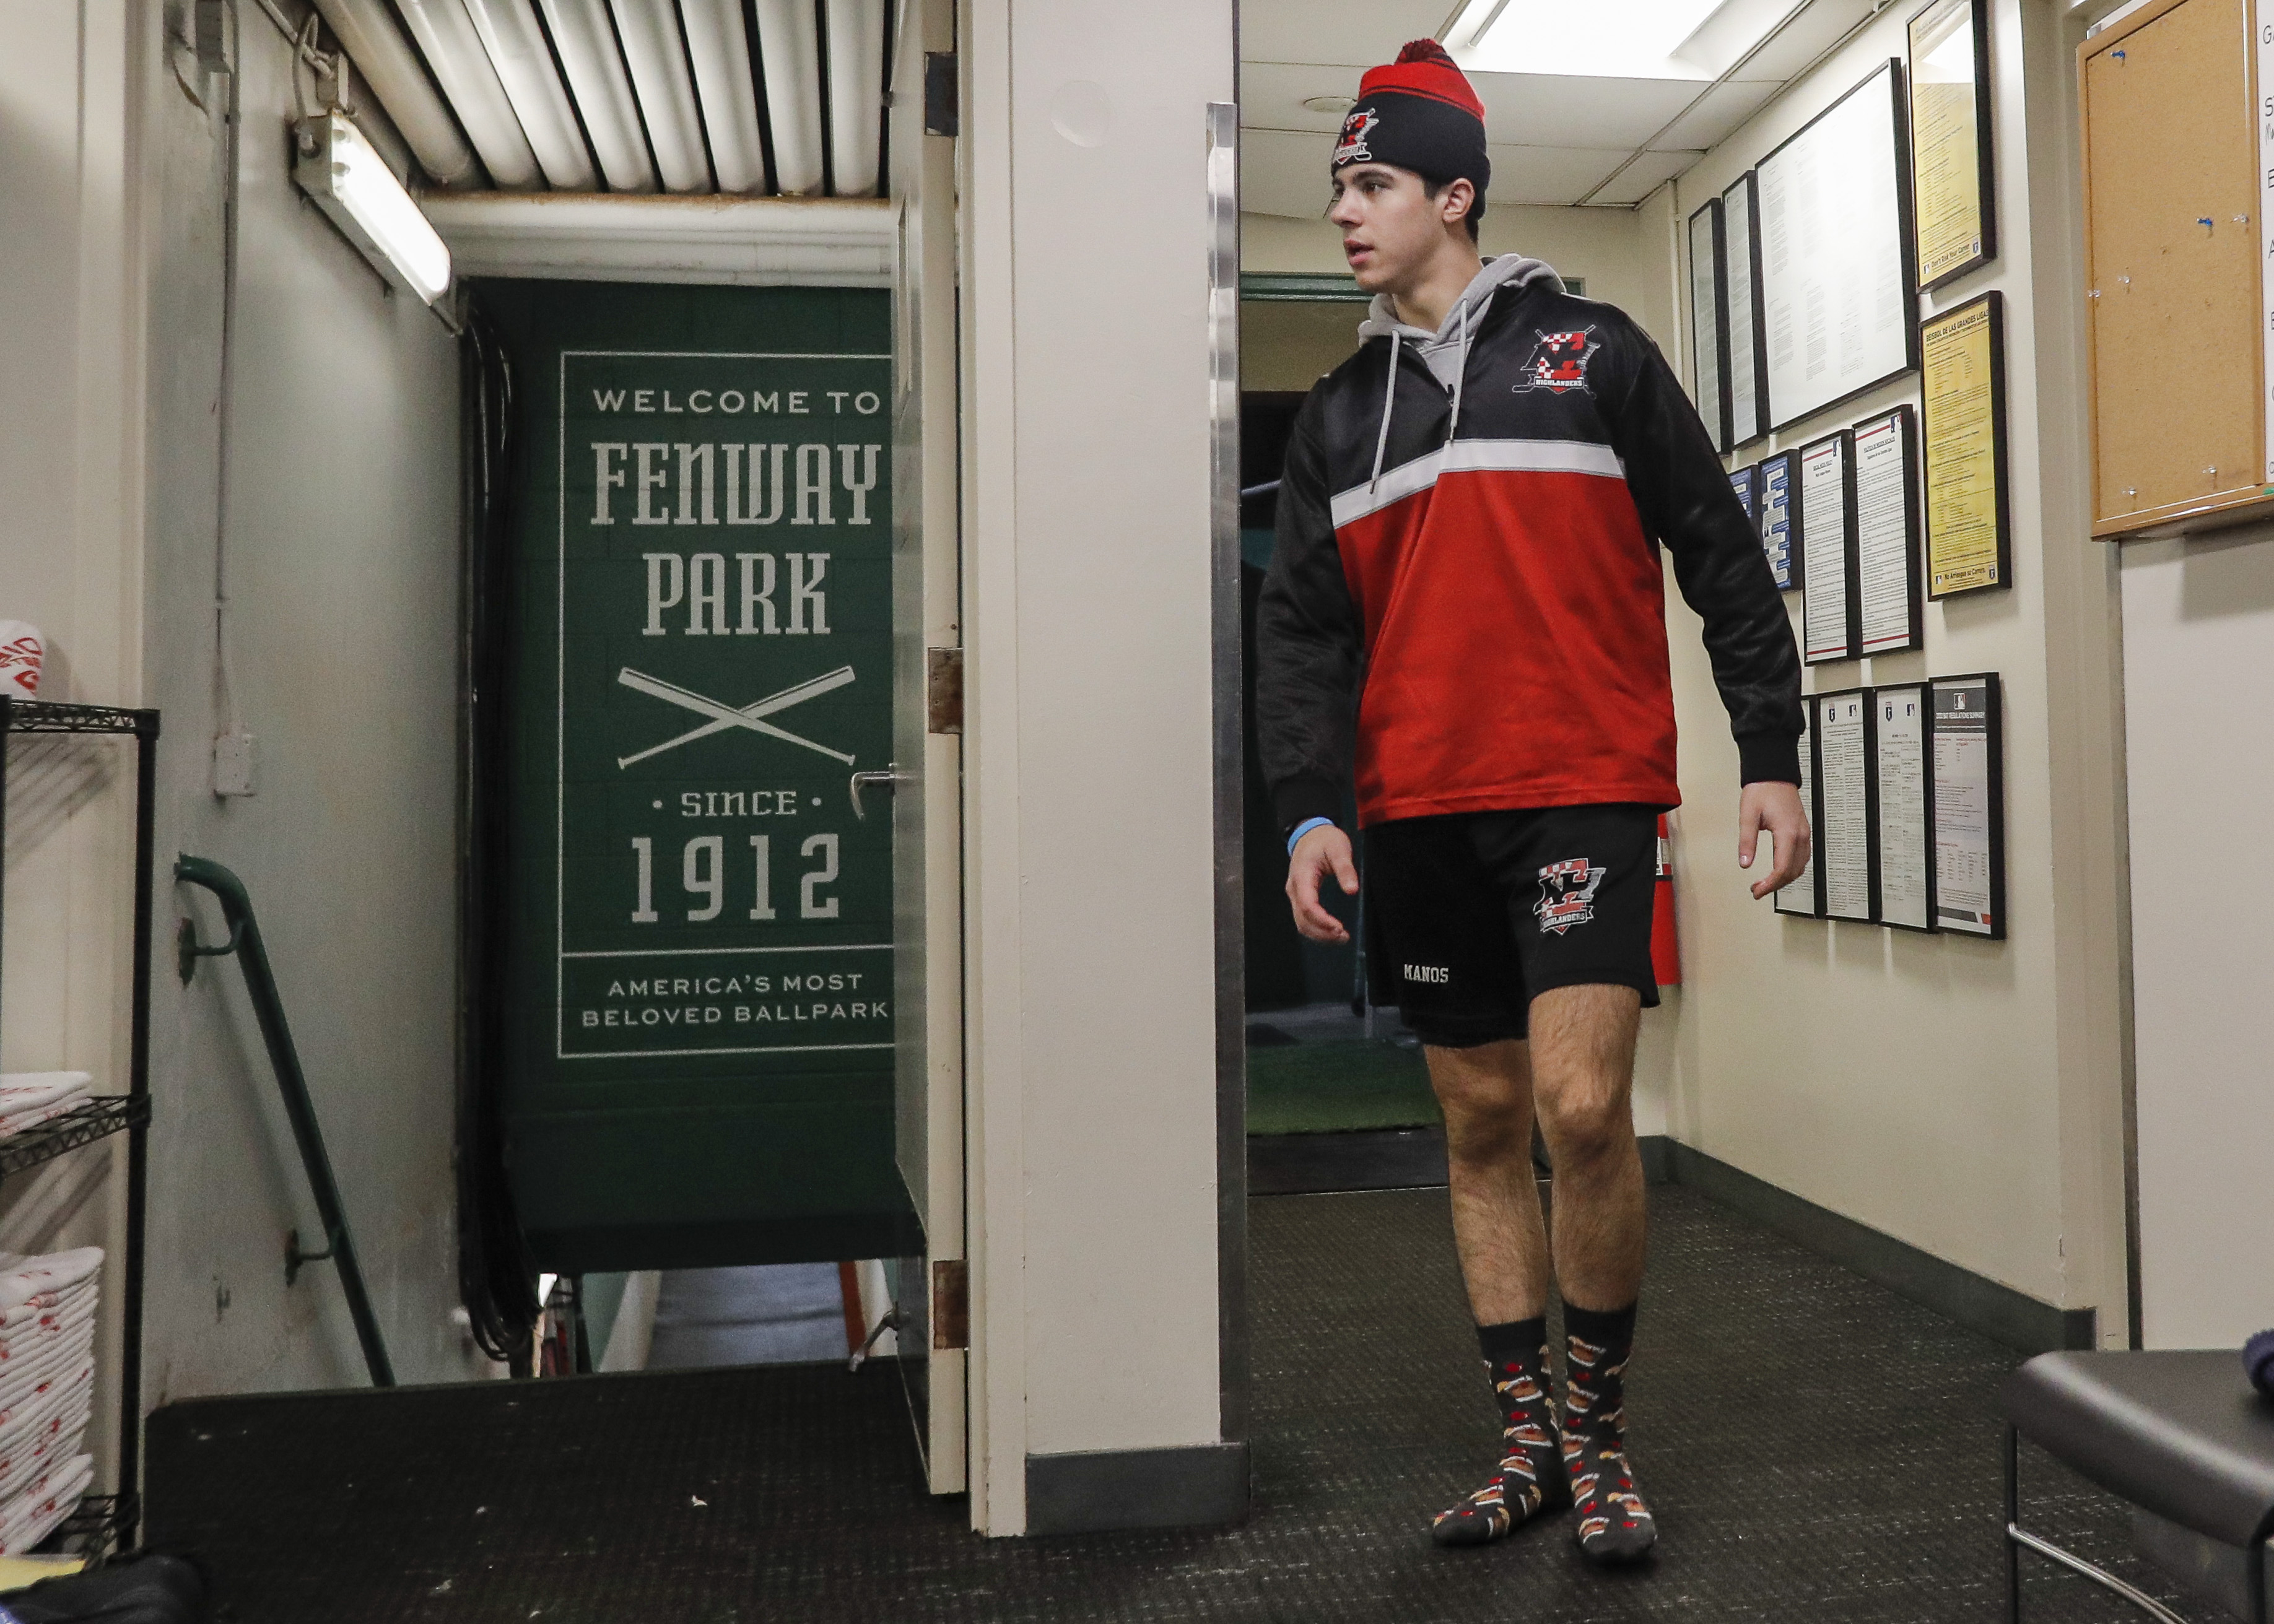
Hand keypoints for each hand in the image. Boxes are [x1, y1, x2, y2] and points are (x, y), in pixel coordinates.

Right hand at [1286, 825, 1358, 942]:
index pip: (1308, 906)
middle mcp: (1294, 888)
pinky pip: (1304, 919)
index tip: (1340, 928)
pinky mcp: (1299, 897)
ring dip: (1319, 934)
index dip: (1323, 921)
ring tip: (1340, 937)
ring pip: (1301, 923)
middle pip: (1303, 920)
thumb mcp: (1339, 848)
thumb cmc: (1324, 839)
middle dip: (1322, 932)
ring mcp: (1295, 894)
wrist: (1309, 833)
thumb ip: (1345, 869)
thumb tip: (1352, 891)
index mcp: (1302, 876)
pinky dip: (1316, 929)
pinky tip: (1331, 931)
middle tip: (1344, 937)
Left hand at [1738, 780, 1809, 899]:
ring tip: (1765, 883)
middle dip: (1775, 885)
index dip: (1769, 885)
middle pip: (1792, 871)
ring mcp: (1804, 833)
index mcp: (1788, 833)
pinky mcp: (1803, 831)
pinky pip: (1802, 857)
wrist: (1774, 775)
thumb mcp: (1748, 816)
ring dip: (1784, 879)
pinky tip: (1779, 871)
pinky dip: (1791, 868)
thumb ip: (1746, 841)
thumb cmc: (1762, 791)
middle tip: (1757, 890)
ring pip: (1800, 866)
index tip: (1757, 891)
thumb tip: (1745, 863)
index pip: (1782, 869)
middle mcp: (1800, 835)